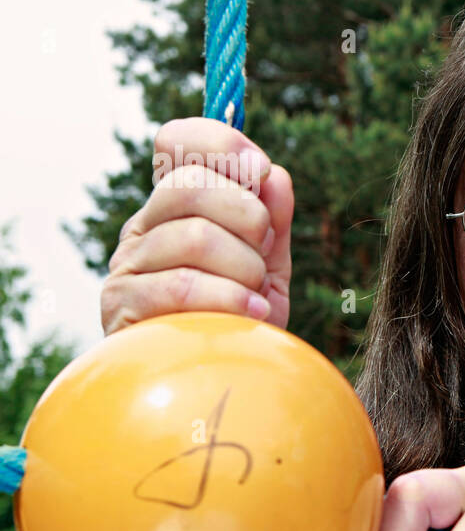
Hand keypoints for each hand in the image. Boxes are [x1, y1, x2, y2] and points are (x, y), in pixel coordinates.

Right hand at [101, 117, 293, 335]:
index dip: (221, 144)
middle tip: (264, 251)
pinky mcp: (122, 305)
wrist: (212, 386)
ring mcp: (128, 264)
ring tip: (256, 295)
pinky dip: (229, 298)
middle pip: (190, 184)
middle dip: (249, 216)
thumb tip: (275, 175)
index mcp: (176, 208)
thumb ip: (273, 223)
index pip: (176, 143)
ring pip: (192, 234)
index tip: (260, 169)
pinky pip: (182, 284)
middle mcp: (145, 227)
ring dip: (244, 267)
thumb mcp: (267, 269)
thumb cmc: (240, 325)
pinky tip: (251, 315)